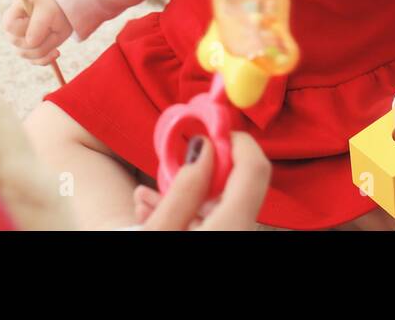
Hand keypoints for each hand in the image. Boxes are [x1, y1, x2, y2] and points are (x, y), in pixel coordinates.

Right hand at [2, 0, 72, 65]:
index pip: (10, 26)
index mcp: (12, 15)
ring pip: (27, 55)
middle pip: (19, 44)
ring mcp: (20, 44)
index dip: (25, 26)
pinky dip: (47, 58)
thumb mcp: (48, 11)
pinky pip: (35, 62)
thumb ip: (38, 24)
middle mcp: (13, 32)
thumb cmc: (52, 7)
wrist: (61, 11)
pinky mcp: (29, 53)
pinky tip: (56, 51)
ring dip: (46, 47)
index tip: (38, 18)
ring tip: (54, 35)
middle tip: (52, 28)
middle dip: (40, 39)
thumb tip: (30, 42)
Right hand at [136, 132, 271, 229]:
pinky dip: (188, 214)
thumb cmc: (139, 262)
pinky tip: (153, 214)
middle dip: (204, 170)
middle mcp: (240, 233)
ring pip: (221, 206)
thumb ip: (184, 188)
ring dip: (188, 195)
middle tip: (171, 169)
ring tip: (146, 199)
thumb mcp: (157, 229)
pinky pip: (213, 224)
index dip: (236, 141)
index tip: (212, 131)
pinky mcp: (222, 241)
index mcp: (231, 227)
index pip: (255, 169)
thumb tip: (204, 146)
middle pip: (237, 187)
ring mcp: (233, 238)